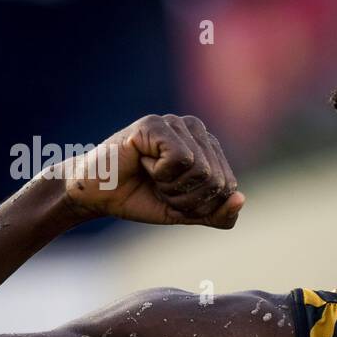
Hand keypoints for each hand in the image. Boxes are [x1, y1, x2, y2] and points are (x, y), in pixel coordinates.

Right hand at [52, 114, 244, 227]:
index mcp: (207, 147)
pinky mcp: (154, 124)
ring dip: (172, 187)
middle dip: (187, 199)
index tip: (173, 198)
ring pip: (201, 170)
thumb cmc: (141, 198)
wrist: (96, 196)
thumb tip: (241, 199)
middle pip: (217, 180)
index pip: (227, 186)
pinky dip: (161, 174)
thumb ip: (217, 214)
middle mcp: (195, 129)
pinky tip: (142, 163)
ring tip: (151, 176)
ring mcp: (174, 123)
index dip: (200, 205)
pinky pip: (181, 159)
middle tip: (159, 189)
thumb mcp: (186, 213)